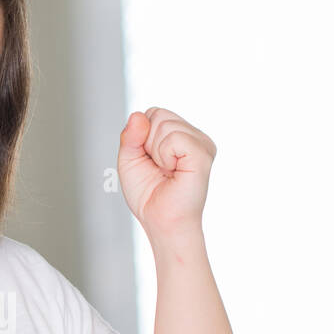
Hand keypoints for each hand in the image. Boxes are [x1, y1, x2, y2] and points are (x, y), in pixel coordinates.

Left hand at [117, 108, 215, 240]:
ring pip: (165, 124)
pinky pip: (174, 137)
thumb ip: (130, 135)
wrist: (161, 221)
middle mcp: (194, 135)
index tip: (150, 161)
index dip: (141, 137)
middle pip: (158, 114)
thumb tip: (137, 115)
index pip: (153, 113)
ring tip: (167, 171)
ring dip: (155, 152)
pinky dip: (164, 156)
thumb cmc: (149, 195)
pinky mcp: (203, 152)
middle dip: (147, 142)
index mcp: (180, 134)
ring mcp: (201, 142)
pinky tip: (173, 171)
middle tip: (159, 168)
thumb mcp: (129, 160)